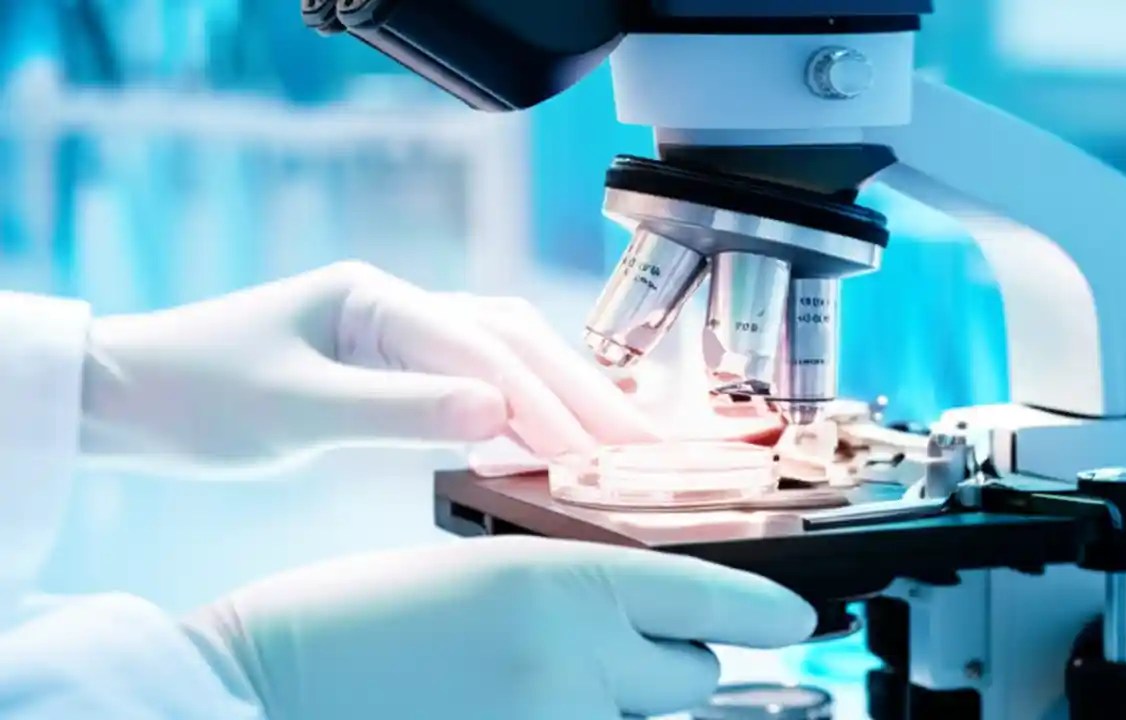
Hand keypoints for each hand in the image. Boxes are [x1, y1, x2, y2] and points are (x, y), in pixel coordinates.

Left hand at [79, 261, 656, 471]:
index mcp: (374, 299)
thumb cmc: (199, 392)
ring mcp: (399, 335)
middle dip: (582, 392)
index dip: (541, 403)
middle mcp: (397, 306)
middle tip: (646, 445)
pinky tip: (553, 439)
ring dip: (564, 397)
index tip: (592, 455)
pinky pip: (477, 382)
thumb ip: (395, 410)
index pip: (481, 348)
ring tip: (623, 442)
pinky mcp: (394, 369)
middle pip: (513, 340)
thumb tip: (497, 411)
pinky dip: (523, 409)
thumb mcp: (291, 408)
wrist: (133, 395)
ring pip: (506, 356)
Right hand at [182, 537, 816, 719]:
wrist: (271, 679)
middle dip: (667, 664)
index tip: (797, 617)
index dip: (762, 606)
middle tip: (601, 654)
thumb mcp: (482, 576)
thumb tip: (644, 630)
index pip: (708, 591)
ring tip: (535, 687)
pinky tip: (519, 708)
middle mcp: (576, 658)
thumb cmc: (361, 617)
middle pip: (695, 674)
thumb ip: (577, 599)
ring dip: (623, 708)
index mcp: (560, 579)